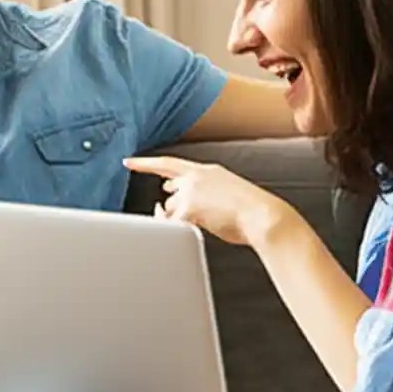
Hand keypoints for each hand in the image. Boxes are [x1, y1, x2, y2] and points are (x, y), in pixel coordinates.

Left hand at [123, 156, 291, 245]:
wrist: (264, 217)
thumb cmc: (251, 212)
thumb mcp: (227, 191)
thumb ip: (204, 192)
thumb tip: (183, 203)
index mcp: (206, 170)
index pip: (168, 163)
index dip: (146, 163)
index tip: (128, 161)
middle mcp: (195, 178)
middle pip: (168, 192)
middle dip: (171, 201)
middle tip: (163, 192)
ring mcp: (190, 193)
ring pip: (170, 210)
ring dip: (180, 219)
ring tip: (208, 223)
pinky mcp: (189, 210)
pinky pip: (171, 224)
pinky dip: (176, 230)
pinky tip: (192, 230)